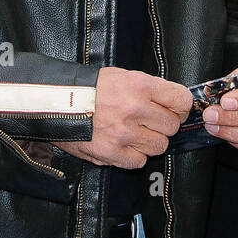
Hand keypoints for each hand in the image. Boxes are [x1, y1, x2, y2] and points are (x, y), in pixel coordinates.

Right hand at [52, 67, 191, 169]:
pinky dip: (134, 155)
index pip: (180, 99)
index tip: (177, 110)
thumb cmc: (89, 89)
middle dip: (163, 125)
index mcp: (139, 86)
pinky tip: (123, 144)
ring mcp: (124, 133)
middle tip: (148, 121)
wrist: (56, 102)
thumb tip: (173, 104)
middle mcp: (134, 109)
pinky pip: (139, 161)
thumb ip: (149, 90)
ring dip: (150, 141)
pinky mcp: (112, 153)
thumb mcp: (122, 76)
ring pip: (159, 146)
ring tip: (133, 133)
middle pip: (172, 126)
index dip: (182, 107)